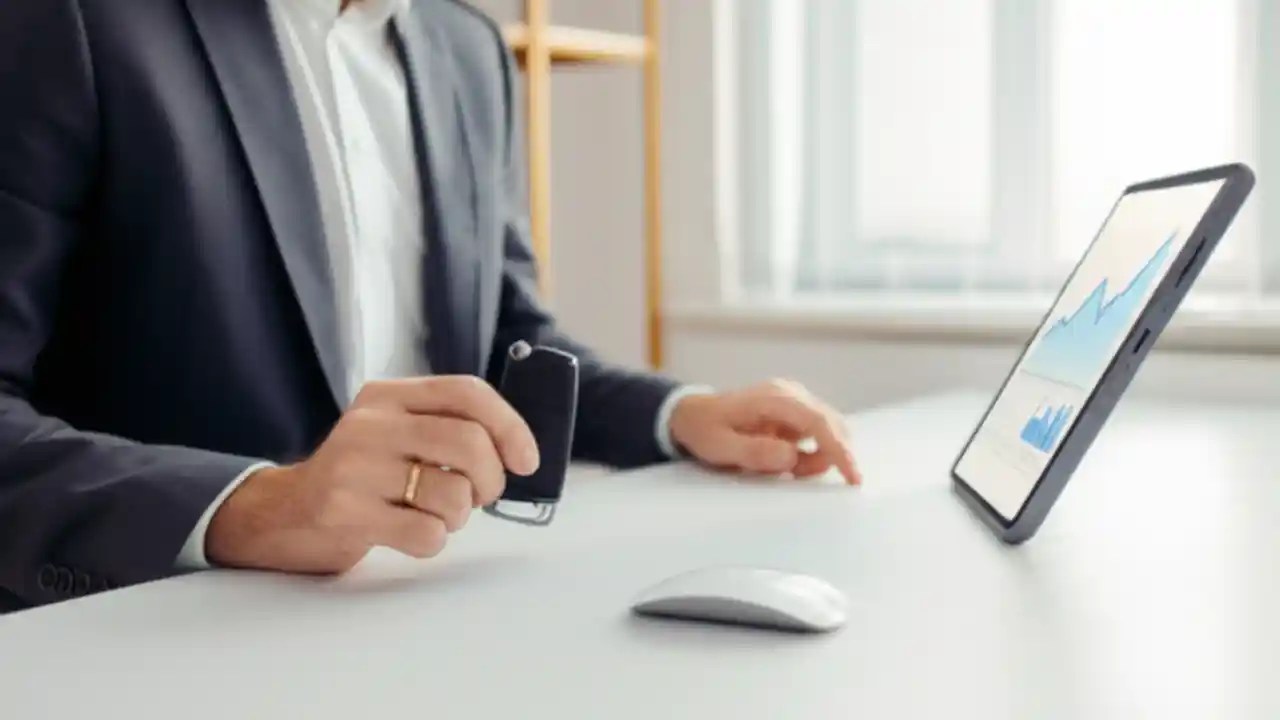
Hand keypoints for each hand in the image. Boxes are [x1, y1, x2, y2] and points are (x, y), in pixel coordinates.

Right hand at [206, 377, 539, 573]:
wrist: (283, 513)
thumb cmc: (360, 475)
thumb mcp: (393, 431)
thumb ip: (445, 427)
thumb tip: (519, 451)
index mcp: (388, 396)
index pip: (468, 392)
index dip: (511, 426)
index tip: (526, 460)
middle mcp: (370, 423)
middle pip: (469, 443)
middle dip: (492, 479)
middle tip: (482, 495)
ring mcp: (355, 467)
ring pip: (453, 495)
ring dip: (459, 515)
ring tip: (434, 513)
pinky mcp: (346, 512)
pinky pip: (427, 534)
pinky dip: (432, 541)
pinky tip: (407, 532)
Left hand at [667, 380, 860, 484]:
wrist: (692, 414)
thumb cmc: (704, 430)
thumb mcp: (721, 447)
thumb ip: (755, 452)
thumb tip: (791, 456)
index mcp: (774, 398)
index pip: (818, 422)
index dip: (839, 450)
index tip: (853, 477)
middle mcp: (790, 394)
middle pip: (832, 426)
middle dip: (824, 457)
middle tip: (791, 475)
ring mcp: (795, 400)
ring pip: (827, 433)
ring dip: (812, 458)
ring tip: (775, 464)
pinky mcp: (794, 412)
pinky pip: (815, 436)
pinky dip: (806, 453)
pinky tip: (780, 457)